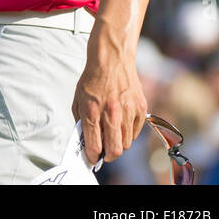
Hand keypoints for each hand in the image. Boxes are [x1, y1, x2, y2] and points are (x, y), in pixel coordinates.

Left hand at [71, 31, 145, 165]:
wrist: (112, 60)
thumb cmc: (92, 79)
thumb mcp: (78, 98)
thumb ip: (81, 120)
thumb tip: (85, 139)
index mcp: (92, 111)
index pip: (94, 145)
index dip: (92, 156)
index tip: (92, 158)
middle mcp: (111, 113)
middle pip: (114, 150)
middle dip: (108, 156)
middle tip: (104, 153)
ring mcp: (128, 111)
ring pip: (126, 143)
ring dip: (118, 144)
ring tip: (112, 136)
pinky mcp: (140, 108)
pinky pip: (135, 132)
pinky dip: (128, 133)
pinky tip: (121, 125)